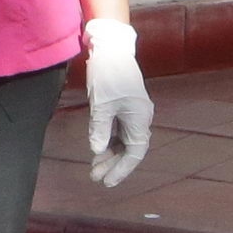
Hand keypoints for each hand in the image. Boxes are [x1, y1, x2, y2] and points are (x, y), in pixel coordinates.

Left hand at [81, 16, 155, 187]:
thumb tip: (96, 151)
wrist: (111, 50)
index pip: (135, 152)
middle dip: (113, 165)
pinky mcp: (121, 108)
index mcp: (139, 119)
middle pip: (129, 149)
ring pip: (122, 141)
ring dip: (108, 155)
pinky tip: (96, 151)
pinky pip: (117, 131)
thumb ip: (99, 128)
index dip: (122, 169)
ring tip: (93, 169)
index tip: (108, 182)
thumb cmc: (108, 75)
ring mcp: (131, 113)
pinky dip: (106, 141)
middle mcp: (139, 119)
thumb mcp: (101, 103)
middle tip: (95, 178)